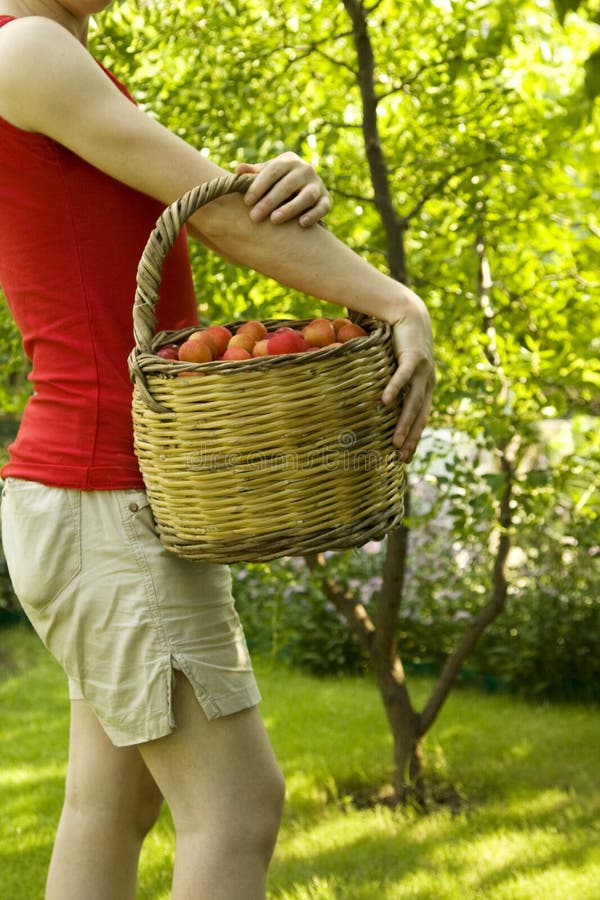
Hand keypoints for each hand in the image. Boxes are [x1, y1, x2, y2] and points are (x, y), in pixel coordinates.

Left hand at [235, 151, 331, 227]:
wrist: (305, 188)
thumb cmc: (278, 182)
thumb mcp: (267, 174)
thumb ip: (254, 173)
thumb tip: (238, 170)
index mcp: (288, 160)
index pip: (273, 171)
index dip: (259, 186)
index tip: (247, 202)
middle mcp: (305, 169)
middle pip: (287, 185)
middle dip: (269, 201)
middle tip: (255, 217)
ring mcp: (318, 184)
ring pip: (305, 196)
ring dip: (290, 208)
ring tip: (274, 220)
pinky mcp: (326, 199)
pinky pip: (322, 207)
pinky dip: (314, 215)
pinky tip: (302, 224)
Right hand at [381, 292, 434, 460]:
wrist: (409, 313)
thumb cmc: (399, 342)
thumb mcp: (396, 367)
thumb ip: (391, 384)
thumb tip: (373, 402)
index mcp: (425, 386)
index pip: (421, 417)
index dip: (415, 437)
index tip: (405, 457)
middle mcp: (427, 382)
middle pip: (420, 415)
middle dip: (412, 438)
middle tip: (401, 457)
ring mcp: (423, 371)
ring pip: (413, 402)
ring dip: (404, 423)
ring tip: (395, 441)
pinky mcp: (414, 357)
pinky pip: (402, 377)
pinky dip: (394, 390)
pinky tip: (384, 402)